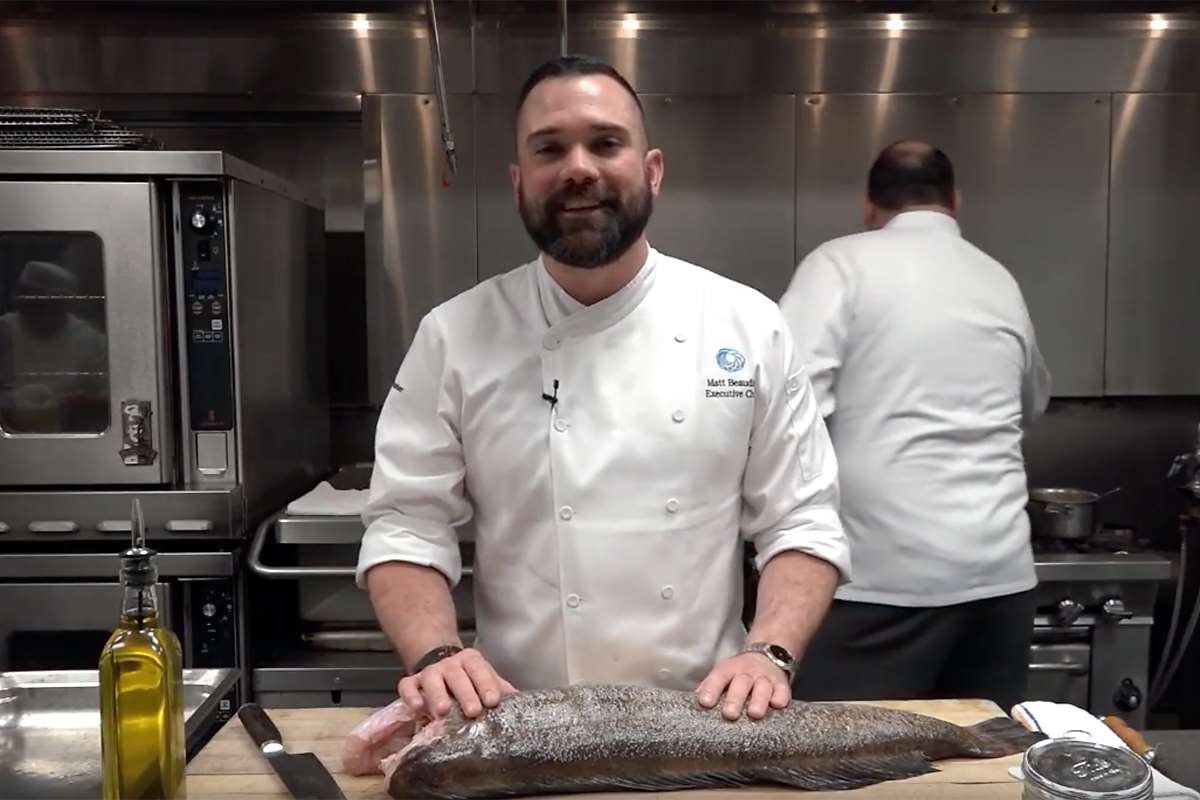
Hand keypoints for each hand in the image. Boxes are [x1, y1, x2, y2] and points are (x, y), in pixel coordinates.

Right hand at [397, 647, 515, 718]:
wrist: (441, 664)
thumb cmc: (468, 678)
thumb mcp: (485, 679)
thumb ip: (500, 689)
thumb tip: (523, 703)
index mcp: (471, 661)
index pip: (479, 669)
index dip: (486, 684)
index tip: (493, 701)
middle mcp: (450, 664)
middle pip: (457, 675)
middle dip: (465, 693)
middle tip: (473, 710)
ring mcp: (429, 672)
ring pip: (432, 679)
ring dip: (437, 695)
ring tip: (442, 711)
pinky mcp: (411, 681)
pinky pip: (407, 685)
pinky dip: (410, 696)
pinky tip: (417, 709)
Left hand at [695, 651, 790, 720]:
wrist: (767, 655)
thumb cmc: (739, 674)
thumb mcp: (723, 675)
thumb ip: (709, 688)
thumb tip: (690, 706)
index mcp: (728, 670)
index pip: (718, 678)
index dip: (711, 689)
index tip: (705, 702)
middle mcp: (747, 673)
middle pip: (740, 683)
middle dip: (735, 699)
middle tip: (729, 714)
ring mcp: (765, 678)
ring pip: (762, 687)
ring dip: (758, 700)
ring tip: (754, 714)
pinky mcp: (782, 684)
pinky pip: (783, 690)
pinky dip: (781, 697)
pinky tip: (778, 705)